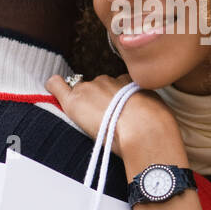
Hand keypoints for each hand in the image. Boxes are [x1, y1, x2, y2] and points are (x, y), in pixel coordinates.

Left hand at [46, 72, 179, 159]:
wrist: (144, 129)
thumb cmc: (154, 124)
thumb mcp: (157, 108)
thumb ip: (148, 104)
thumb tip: (148, 111)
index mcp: (128, 81)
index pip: (118, 85)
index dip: (117, 99)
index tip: (119, 111)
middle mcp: (107, 80)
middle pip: (98, 88)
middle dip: (99, 102)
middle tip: (107, 123)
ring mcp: (89, 88)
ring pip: (81, 92)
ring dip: (85, 104)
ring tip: (94, 124)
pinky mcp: (74, 101)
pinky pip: (57, 85)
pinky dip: (55, 86)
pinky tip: (53, 86)